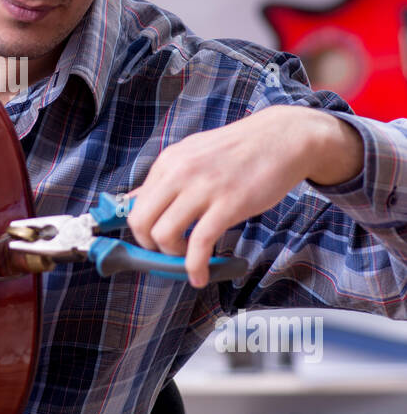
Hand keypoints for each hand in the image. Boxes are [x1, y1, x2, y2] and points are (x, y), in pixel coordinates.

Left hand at [121, 105, 361, 288]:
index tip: (153, 243)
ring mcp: (204, 188)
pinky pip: (200, 244)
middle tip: (166, 253)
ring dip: (172, 257)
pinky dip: (195, 267)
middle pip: (140, 221)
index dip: (141, 231)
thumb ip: (164, 179)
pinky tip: (201, 275)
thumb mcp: (192, 155)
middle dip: (149, 246)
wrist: (281, 138)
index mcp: (168, 162)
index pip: (134, 205)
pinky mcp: (229, 204)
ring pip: (164, 235)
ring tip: (188, 257)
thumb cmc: (238, 151)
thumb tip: (131, 202)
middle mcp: (180, 172)